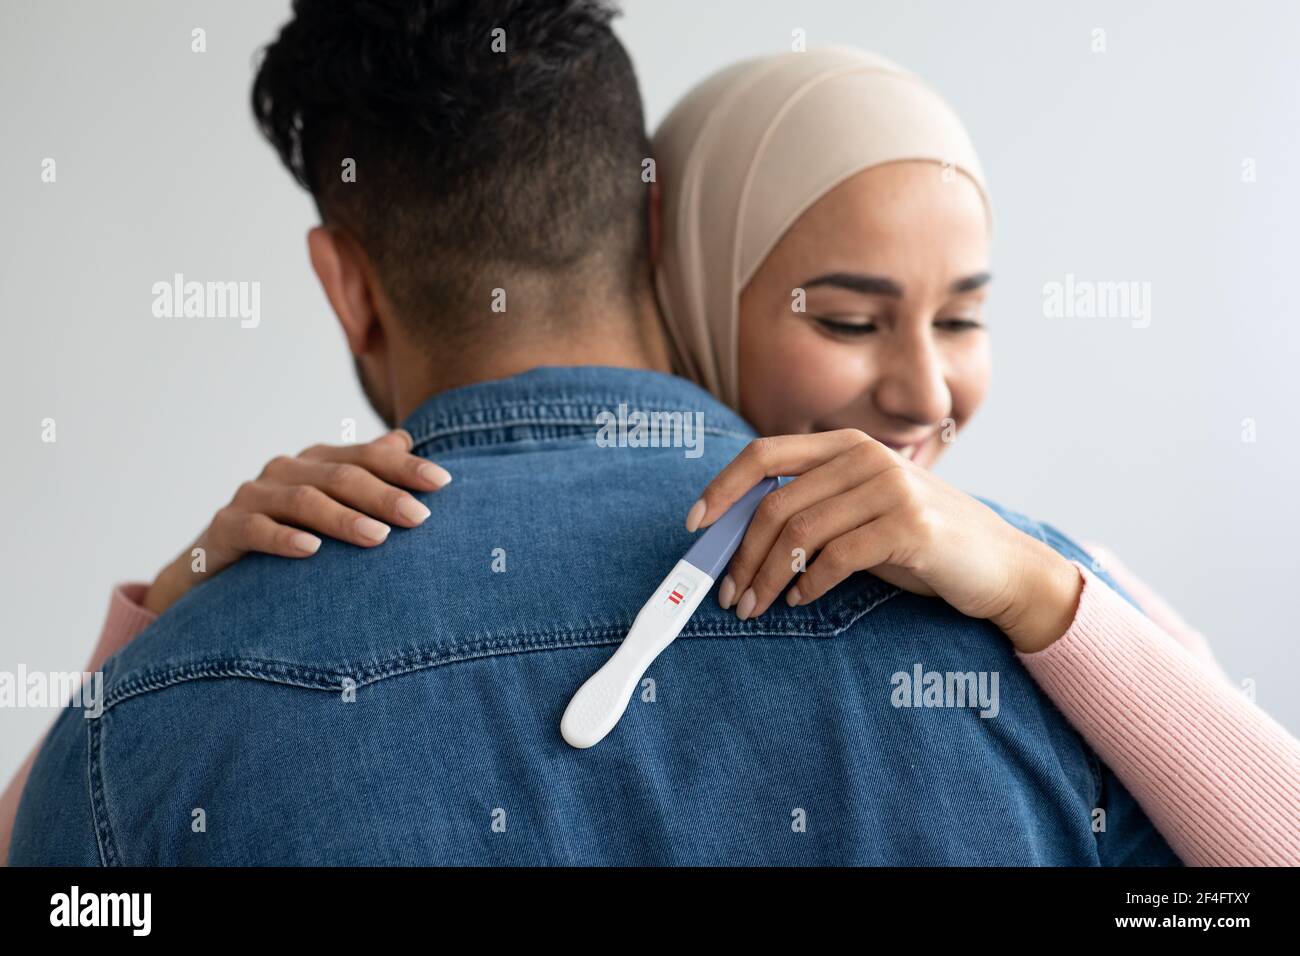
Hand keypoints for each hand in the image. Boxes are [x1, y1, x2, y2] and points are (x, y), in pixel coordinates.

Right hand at [142, 430, 450, 615]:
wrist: (212, 566)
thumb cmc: (286, 532)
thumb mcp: (328, 503)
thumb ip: (363, 473)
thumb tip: (404, 439)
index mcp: (317, 461)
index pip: (368, 457)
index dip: (405, 467)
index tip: (444, 483)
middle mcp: (286, 470)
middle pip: (341, 477)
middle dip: (384, 496)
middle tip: (420, 518)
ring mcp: (253, 495)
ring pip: (304, 501)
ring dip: (343, 518)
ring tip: (378, 537)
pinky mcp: (226, 526)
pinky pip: (256, 529)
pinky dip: (284, 538)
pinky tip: (311, 551)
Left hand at [685, 430, 1082, 652]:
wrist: (1000, 565)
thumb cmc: (920, 541)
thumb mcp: (860, 512)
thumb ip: (812, 509)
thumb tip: (738, 538)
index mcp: (846, 444)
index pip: (764, 454)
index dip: (722, 488)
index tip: (694, 525)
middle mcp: (866, 455)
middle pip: (776, 504)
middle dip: (741, 554)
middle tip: (729, 595)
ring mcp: (890, 487)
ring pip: (800, 533)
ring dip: (768, 577)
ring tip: (755, 606)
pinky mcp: (909, 525)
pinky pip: (837, 557)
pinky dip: (810, 583)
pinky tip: (801, 601)